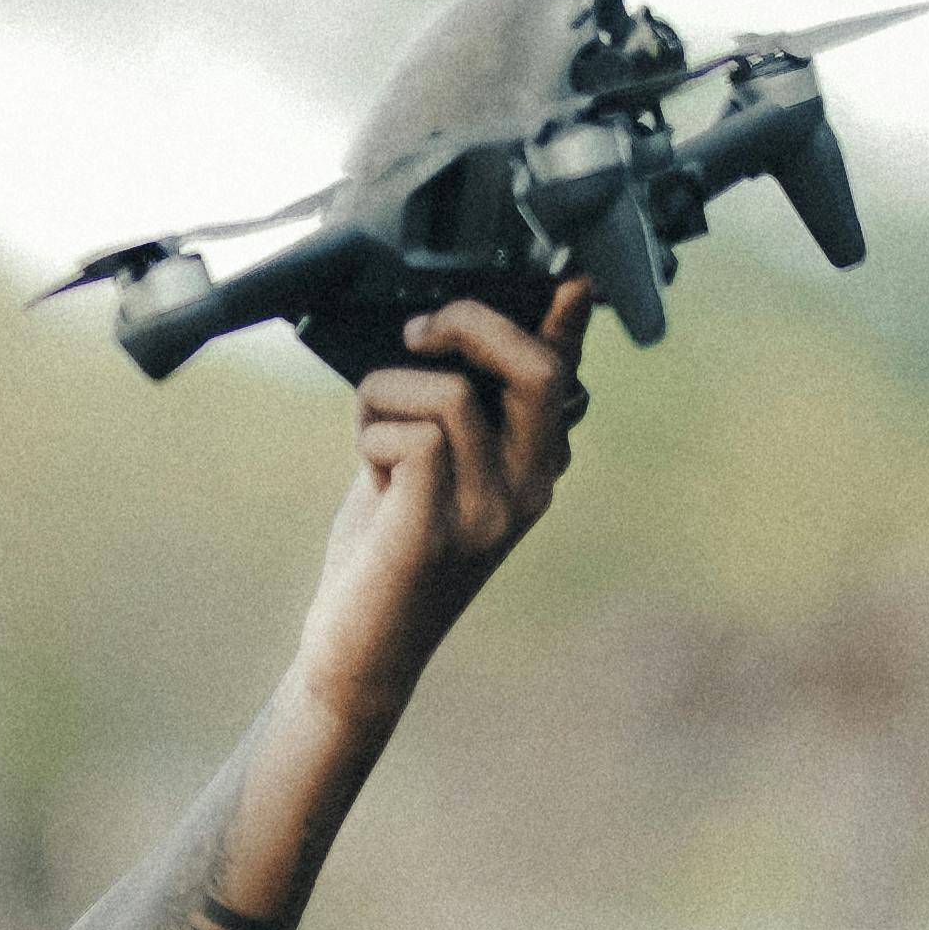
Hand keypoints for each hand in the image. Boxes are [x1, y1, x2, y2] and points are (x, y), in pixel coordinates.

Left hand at [293, 277, 591, 733]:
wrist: (359, 652)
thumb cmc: (382, 550)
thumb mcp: (421, 467)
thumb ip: (445, 408)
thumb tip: (444, 332)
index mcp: (533, 464)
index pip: (563, 374)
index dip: (567, 319)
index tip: (569, 277)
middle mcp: (529, 486)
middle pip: (535, 369)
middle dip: (470, 322)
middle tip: (416, 334)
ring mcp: (489, 510)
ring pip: (451, 393)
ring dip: (386, 393)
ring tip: (371, 438)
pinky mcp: (438, 530)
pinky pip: (413, 435)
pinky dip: (370, 433)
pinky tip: (365, 469)